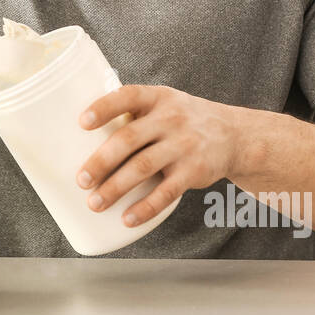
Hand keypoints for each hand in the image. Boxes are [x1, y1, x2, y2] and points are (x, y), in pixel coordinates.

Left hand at [76, 85, 243, 226]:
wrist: (235, 135)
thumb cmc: (183, 119)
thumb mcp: (164, 102)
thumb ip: (132, 113)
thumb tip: (80, 135)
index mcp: (157, 97)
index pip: (127, 96)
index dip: (103, 108)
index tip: (82, 123)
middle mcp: (170, 119)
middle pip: (129, 139)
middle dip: (101, 161)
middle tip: (81, 180)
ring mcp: (183, 145)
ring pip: (143, 168)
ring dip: (115, 188)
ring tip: (94, 202)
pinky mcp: (193, 171)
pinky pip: (166, 193)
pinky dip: (145, 208)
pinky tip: (127, 218)